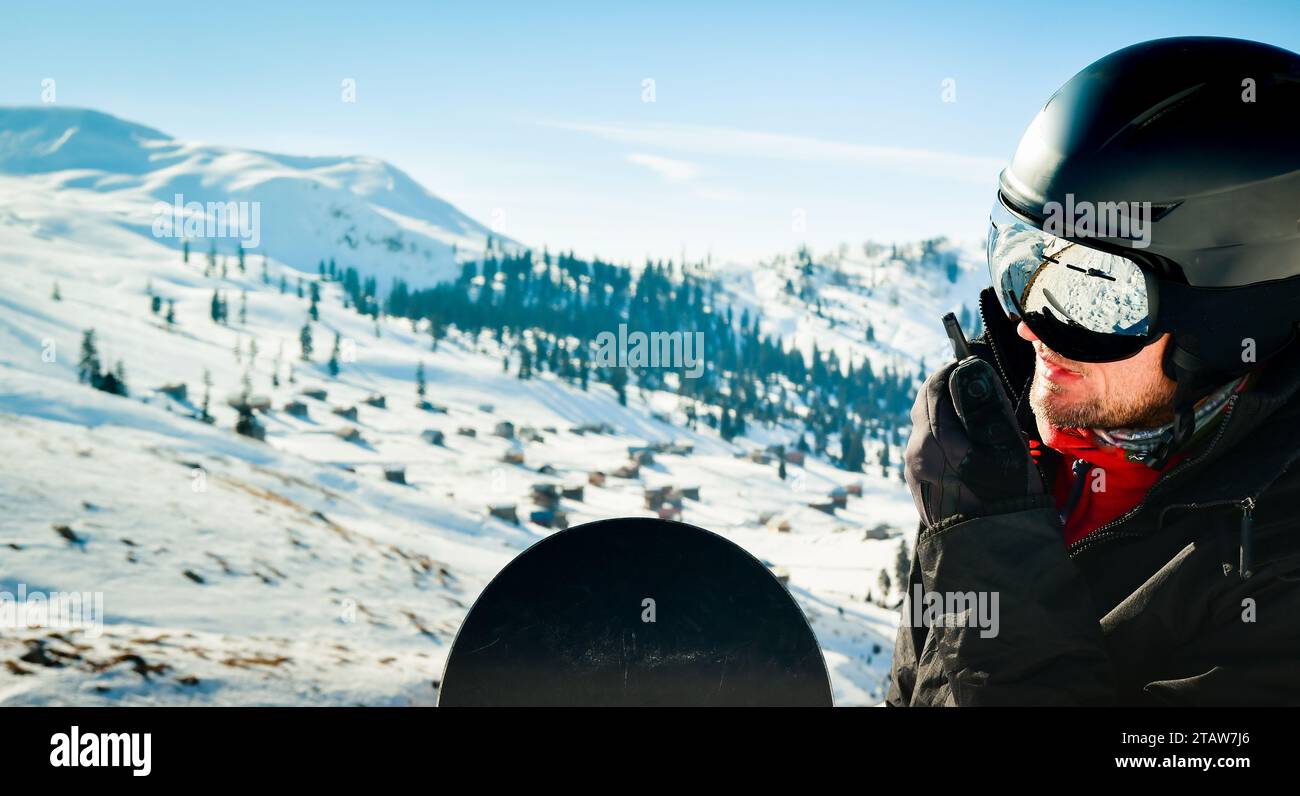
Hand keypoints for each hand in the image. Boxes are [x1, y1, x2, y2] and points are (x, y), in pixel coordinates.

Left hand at [904, 356, 1046, 528]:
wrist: (994, 557)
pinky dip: (945, 440)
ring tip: (982, 427)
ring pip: (925, 428)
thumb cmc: (1007, 500)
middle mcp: (915, 454)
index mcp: (932, 440)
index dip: (955, 371)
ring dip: (949, 418)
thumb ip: (984, 405)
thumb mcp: (1005, 447)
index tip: (976, 368)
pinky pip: (927, 451)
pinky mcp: (918, 487)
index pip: (934, 386)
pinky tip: (971, 452)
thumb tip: (969, 370)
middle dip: (950, 392)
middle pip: (925, 405)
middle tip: (982, 395)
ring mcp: (913, 473)